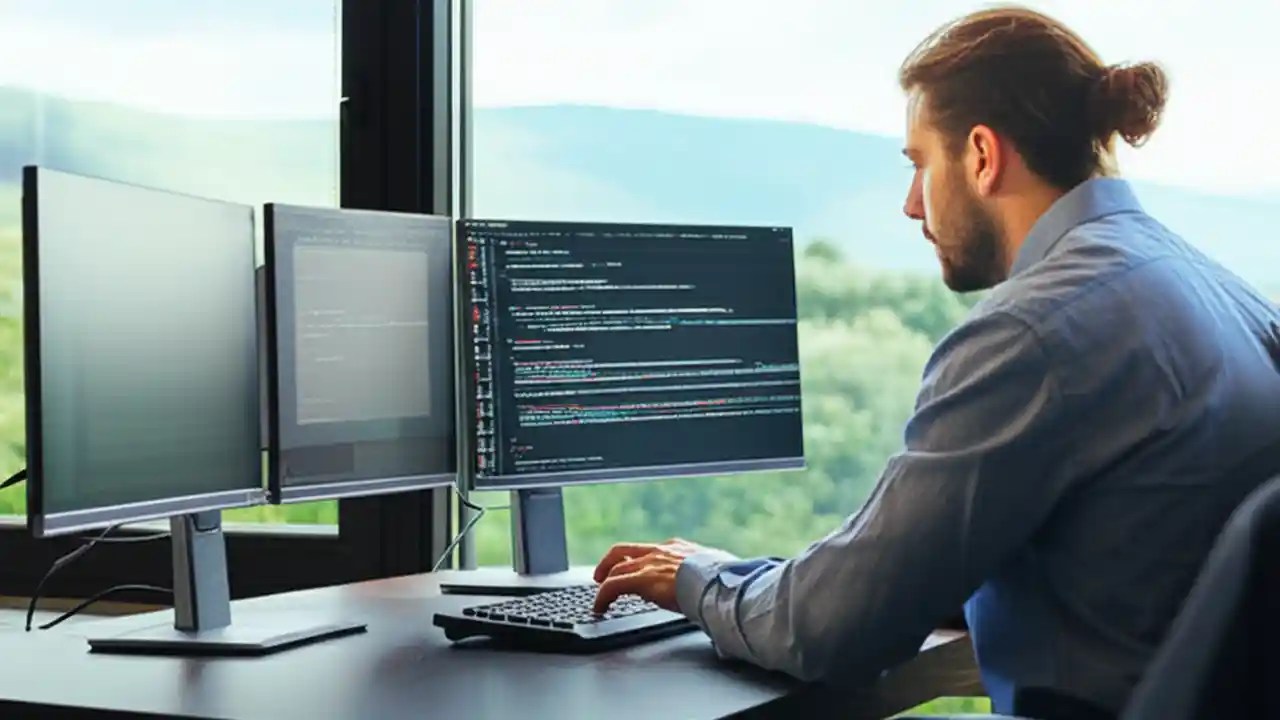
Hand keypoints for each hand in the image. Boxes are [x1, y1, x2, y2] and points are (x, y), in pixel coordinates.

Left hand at [592, 537, 717, 614]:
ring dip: (604, 584)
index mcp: (679, 549)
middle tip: (601, 576)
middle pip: (624, 551)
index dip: (637, 560)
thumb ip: (706, 576)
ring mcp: (650, 563)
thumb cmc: (726, 581)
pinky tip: (600, 607)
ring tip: (599, 599)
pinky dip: (602, 597)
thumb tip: (713, 586)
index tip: (632, 568)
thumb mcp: (715, 572)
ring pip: (615, 568)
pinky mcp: (642, 579)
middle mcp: (661, 551)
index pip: (649, 550)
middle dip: (610, 564)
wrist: (722, 582)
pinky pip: (613, 586)